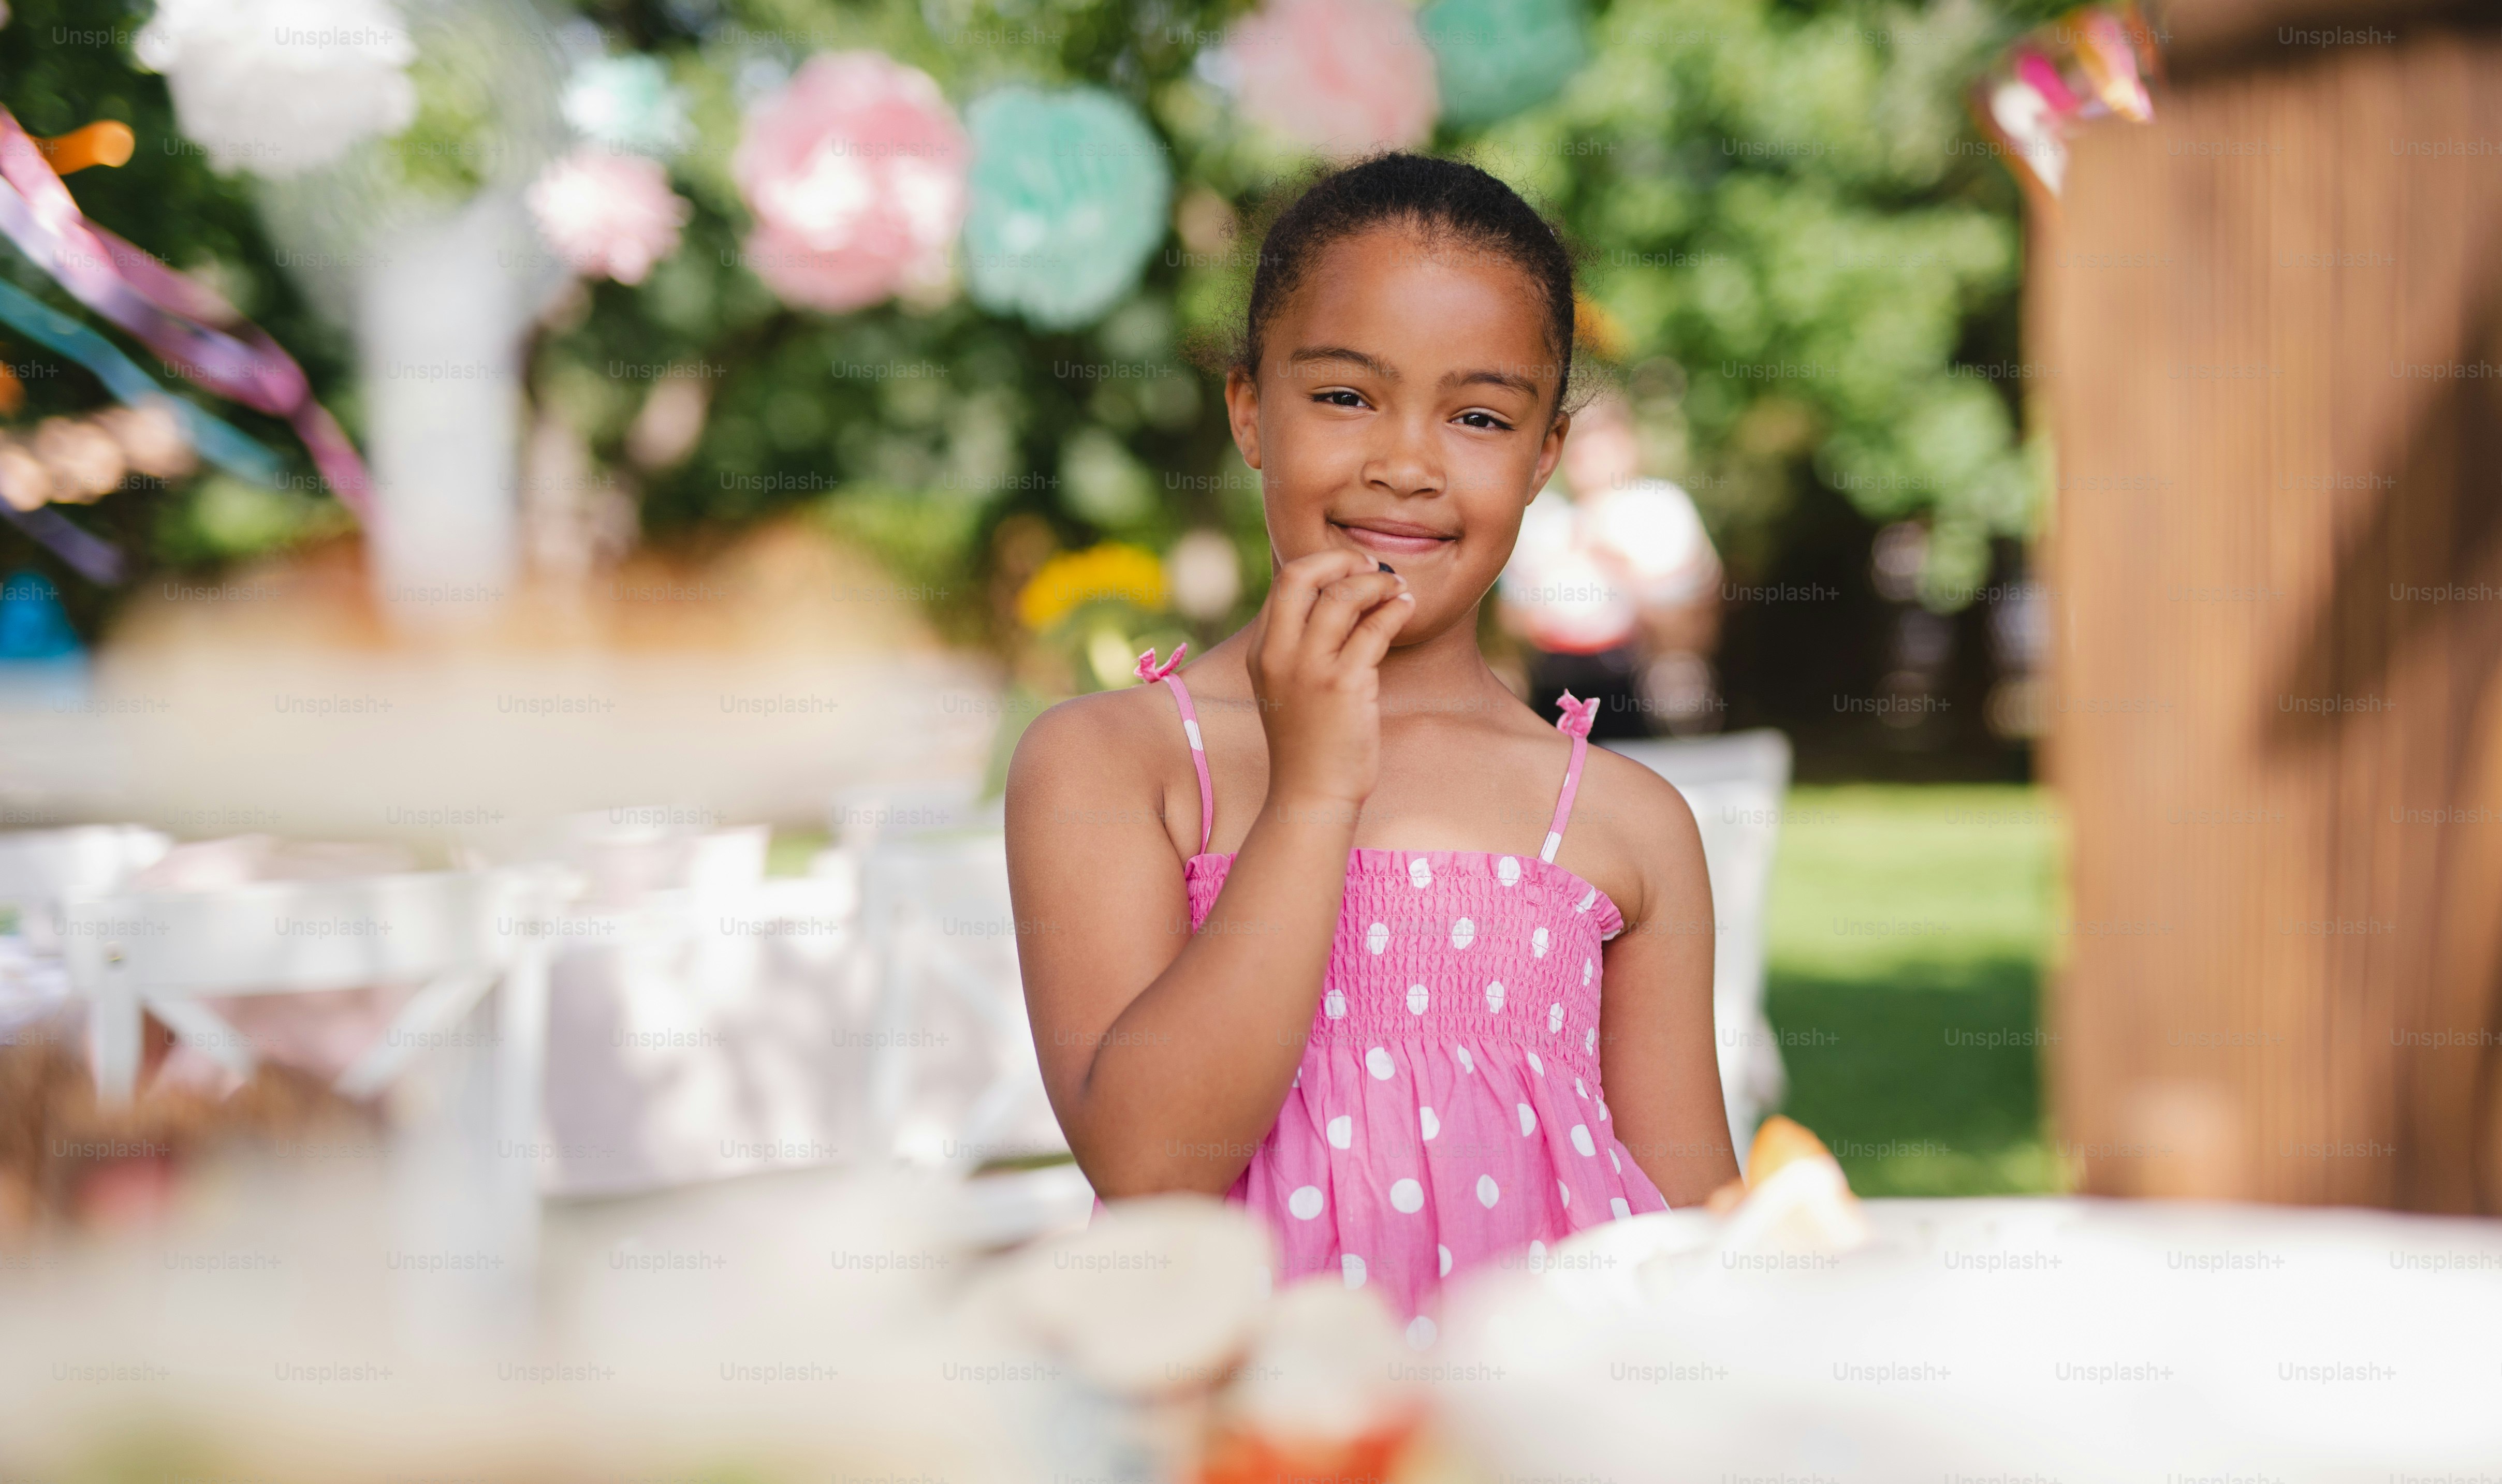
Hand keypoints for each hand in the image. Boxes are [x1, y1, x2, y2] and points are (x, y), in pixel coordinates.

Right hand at [1245, 550, 1412, 812]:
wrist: (1311, 794)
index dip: (1324, 565)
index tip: (1353, 568)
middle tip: (1375, 567)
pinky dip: (1395, 610)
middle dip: (1343, 559)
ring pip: (1342, 597)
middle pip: (1302, 576)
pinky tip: (1405, 609)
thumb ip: (1301, 645)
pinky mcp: (1343, 685)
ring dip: (1378, 583)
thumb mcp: (1288, 686)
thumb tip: (1340, 598)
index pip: (1285, 583)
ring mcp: (1309, 668)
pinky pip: (1374, 628)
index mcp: (1262, 650)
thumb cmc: (1308, 742)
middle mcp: (1279, 653)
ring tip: (1398, 588)